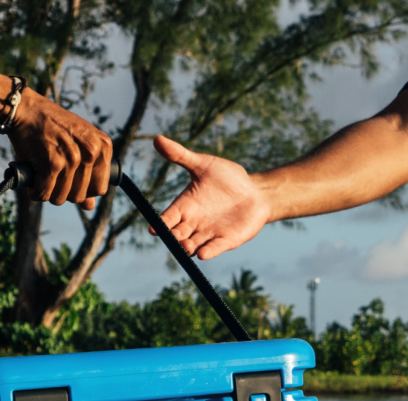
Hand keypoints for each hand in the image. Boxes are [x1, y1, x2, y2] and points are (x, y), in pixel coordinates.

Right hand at [8, 90, 113, 209]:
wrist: (27, 110)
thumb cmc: (52, 127)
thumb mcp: (77, 144)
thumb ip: (87, 173)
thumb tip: (90, 207)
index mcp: (102, 147)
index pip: (99, 189)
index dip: (82, 190)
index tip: (70, 180)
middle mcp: (90, 152)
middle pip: (78, 197)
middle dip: (62, 191)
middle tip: (51, 176)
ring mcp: (72, 158)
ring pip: (60, 199)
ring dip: (47, 192)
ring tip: (41, 175)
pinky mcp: (52, 164)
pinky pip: (44, 195)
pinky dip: (34, 192)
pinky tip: (32, 179)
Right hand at [154, 136, 270, 258]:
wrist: (253, 192)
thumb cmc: (226, 179)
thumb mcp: (203, 165)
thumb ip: (180, 156)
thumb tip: (157, 139)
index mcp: (184, 207)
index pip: (167, 219)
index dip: (160, 225)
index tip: (153, 228)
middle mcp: (193, 224)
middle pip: (176, 236)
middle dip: (173, 239)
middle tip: (172, 238)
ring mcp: (208, 234)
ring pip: (192, 246)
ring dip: (188, 248)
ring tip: (186, 246)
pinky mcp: (225, 241)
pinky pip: (213, 249)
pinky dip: (208, 252)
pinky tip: (203, 254)